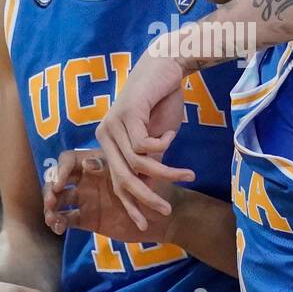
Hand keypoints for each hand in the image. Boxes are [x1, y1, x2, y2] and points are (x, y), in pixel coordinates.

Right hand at [44, 149, 184, 243]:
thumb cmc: (158, 185)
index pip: (69, 161)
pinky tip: (58, 228)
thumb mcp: (139, 171)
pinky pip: (68, 219)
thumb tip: (90, 163)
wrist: (170, 213)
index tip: (62, 183)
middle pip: (58, 180)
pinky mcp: (88, 219)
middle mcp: (88, 180)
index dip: (61, 170)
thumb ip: (115, 165)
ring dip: (50, 207)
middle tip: (53, 201)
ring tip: (52, 217)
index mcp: (98, 164)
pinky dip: (59, 223)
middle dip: (50, 189)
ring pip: (59, 200)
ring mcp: (87, 199)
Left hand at [95, 36, 197, 229]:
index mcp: (108, 142)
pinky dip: (163, 145)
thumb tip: (150, 190)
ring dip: (165, 171)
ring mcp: (113, 123)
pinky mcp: (127, 113)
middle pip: (122, 178)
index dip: (129, 204)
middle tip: (164, 211)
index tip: (144, 224)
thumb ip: (150, 162)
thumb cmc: (162, 102)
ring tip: (187, 174)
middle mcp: (104, 134)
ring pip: (137, 163)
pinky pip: (144, 145)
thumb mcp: (156, 139)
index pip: (115, 181)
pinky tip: (172, 135)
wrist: (166, 67)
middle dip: (145, 197)